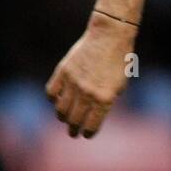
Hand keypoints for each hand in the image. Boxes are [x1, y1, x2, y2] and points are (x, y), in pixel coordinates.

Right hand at [44, 15, 133, 137]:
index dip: (88, 133)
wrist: (109, 36)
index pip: (91, 125)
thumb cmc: (119, 62)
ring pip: (61, 109)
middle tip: (73, 132)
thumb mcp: (119, 86)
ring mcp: (73, 82)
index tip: (86, 134)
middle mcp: (87, 93)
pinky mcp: (63, 71)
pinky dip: (53, 99)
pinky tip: (58, 100)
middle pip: (74, 120)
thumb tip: (91, 117)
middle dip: (73, 129)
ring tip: (65, 118)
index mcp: (105, 99)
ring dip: (62, 117)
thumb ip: (106, 102)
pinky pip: (51, 92)